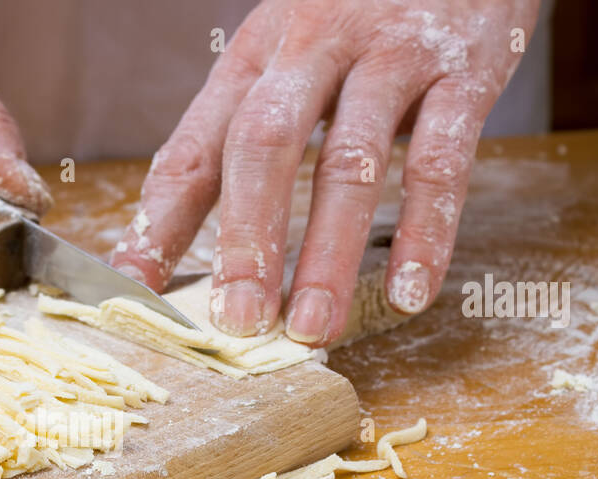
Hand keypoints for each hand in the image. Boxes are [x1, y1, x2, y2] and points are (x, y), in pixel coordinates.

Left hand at [110, 0, 539, 342]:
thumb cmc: (367, 4)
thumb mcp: (290, 47)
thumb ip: (251, 125)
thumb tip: (191, 232)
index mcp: (255, 54)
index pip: (192, 149)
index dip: (159, 224)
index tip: (134, 289)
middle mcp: (311, 48)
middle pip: (262, 148)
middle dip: (245, 243)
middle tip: (237, 322)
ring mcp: (389, 56)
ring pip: (348, 162)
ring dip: (328, 255)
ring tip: (313, 328)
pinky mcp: (463, 68)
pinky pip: (441, 159)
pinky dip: (426, 230)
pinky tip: (411, 290)